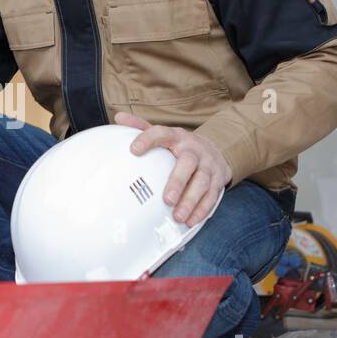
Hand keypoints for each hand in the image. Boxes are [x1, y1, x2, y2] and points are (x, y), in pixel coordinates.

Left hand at [115, 112, 231, 226]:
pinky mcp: (217, 180)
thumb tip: (119, 117)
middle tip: (167, 199)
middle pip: (188, 163)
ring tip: (178, 216)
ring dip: (191, 200)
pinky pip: (212, 195)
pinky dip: (202, 209)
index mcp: (177, 137)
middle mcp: (194, 150)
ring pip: (202, 182)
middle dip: (178, 181)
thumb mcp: (165, 135)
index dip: (148, 139)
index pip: (162, 134)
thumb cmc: (181, 146)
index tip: (134, 150)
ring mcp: (208, 165)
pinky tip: (191, 220)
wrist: (215, 150)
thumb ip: (141, 127)